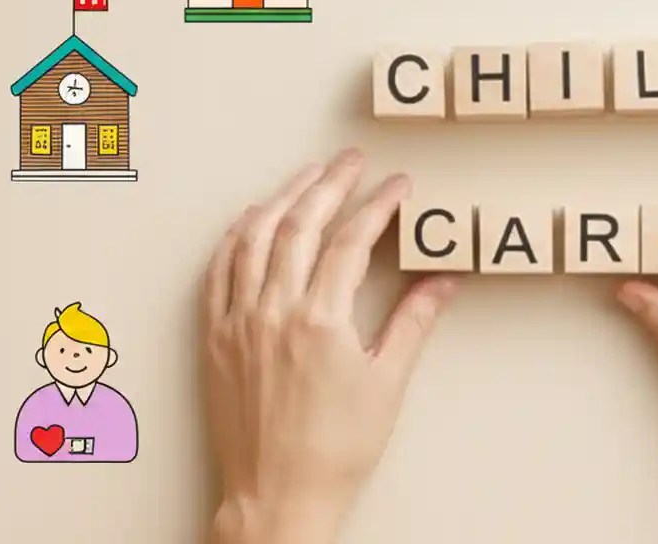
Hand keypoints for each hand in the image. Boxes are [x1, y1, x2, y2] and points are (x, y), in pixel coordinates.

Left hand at [202, 148, 459, 543]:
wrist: (277, 497)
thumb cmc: (334, 451)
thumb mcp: (387, 383)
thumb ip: (413, 322)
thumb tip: (442, 281)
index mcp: (320, 321)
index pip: (351, 241)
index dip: (378, 206)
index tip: (396, 187)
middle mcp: (273, 312)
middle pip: (301, 226)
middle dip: (330, 183)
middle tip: (351, 161)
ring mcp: (238, 323)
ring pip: (254, 238)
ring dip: (282, 198)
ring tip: (306, 176)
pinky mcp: (215, 339)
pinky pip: (218, 271)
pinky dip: (235, 237)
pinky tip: (251, 220)